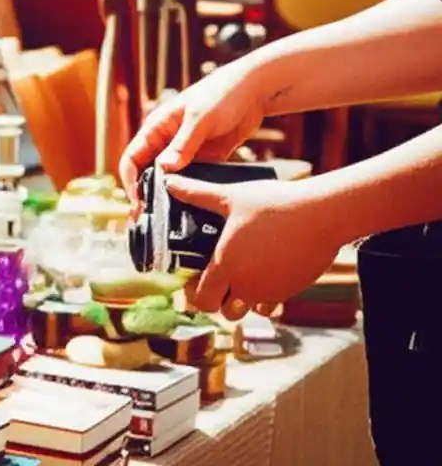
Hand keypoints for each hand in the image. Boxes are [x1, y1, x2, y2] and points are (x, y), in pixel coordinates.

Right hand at [119, 61, 266, 206]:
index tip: (137, 201)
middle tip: (146, 217)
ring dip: (167, 196)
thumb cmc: (221, 94)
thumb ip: (183, 145)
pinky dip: (189, 192)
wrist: (254, 91)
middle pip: (146, 172)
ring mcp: (185, 152)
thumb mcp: (200, 119)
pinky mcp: (204, 159)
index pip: (132, 158)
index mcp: (157, 128)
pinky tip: (192, 207)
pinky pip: (192, 179)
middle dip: (144, 194)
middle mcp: (166, 142)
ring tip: (167, 218)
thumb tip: (164, 169)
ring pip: (169, 179)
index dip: (130, 180)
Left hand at [165, 175, 338, 318]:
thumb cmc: (275, 204)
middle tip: (215, 279)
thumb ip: (197, 194)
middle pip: (222, 311)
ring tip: (238, 277)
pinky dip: (264, 299)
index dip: (194, 293)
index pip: (202, 299)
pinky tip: (262, 276)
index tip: (194, 280)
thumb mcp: (230, 196)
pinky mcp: (292, 290)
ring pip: (247, 311)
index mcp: (227, 265)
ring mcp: (271, 291)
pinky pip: (271, 306)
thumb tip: (170, 181)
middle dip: (216, 300)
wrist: (322, 214)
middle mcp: (247, 285)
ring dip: (239, 301)